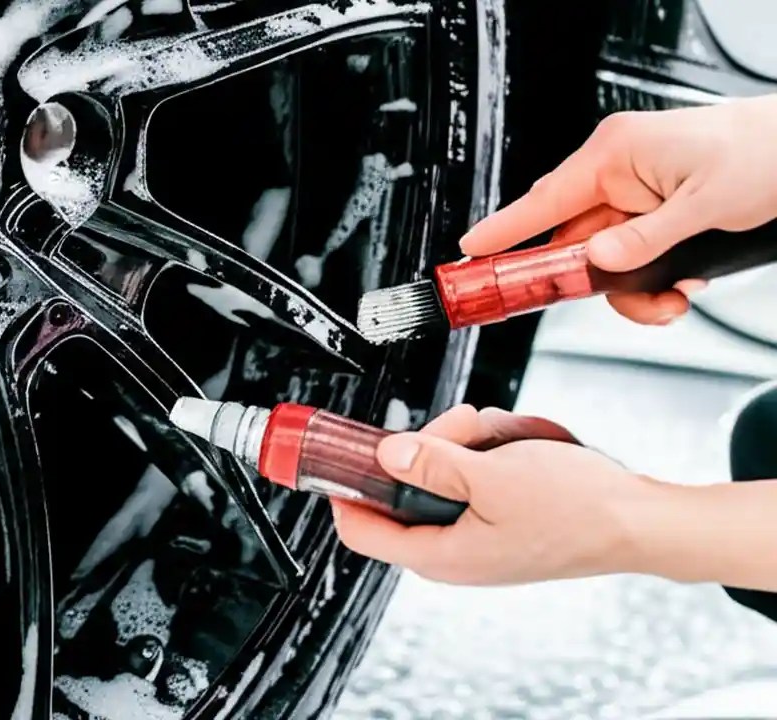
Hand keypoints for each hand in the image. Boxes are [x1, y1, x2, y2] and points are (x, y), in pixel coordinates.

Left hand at [332, 405, 663, 584]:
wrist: (640, 521)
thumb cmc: (576, 507)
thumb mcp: (492, 476)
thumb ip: (431, 464)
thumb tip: (384, 454)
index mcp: (441, 556)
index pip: (361, 532)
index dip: (343, 490)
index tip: (338, 452)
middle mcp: (453, 551)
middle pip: (405, 487)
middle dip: (432, 444)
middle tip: (466, 423)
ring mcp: (477, 534)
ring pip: (442, 471)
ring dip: (468, 442)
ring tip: (503, 433)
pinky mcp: (498, 517)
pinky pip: (473, 473)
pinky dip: (490, 451)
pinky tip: (518, 443)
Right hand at [461, 95, 776, 324]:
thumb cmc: (765, 152)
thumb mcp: (704, 203)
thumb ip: (645, 238)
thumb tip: (598, 262)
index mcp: (616, 154)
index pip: (542, 201)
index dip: (503, 232)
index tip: (470, 254)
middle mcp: (618, 172)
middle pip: (570, 244)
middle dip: (592, 284)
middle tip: (620, 302)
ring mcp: (634, 194)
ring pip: (601, 261)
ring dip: (630, 292)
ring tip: (670, 302)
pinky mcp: (652, 213)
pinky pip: (628, 259)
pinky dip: (649, 284)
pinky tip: (680, 288)